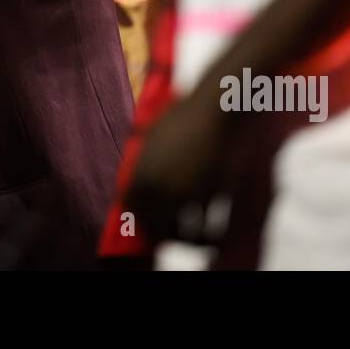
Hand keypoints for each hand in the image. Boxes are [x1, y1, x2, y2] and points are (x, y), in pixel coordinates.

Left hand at [126, 75, 234, 242]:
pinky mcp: (207, 194)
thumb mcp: (154, 132)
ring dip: (191, 241)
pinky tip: (217, 237)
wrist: (216, 107)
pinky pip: (206, 228)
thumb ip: (144, 158)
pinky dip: (211, 236)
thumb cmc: (188, 114)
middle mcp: (157, 186)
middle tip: (176, 240)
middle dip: (166, 236)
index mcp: (141, 171)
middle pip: (155, 227)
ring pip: (181, 234)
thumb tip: (136, 176)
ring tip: (204, 241)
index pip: (131, 208)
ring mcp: (181, 192)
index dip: (141, 220)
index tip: (151, 227)